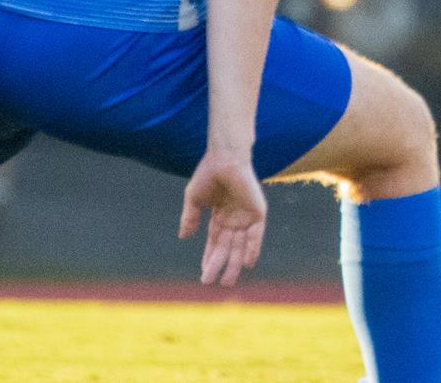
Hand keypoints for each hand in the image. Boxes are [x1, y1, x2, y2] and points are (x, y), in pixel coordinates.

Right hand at [178, 149, 266, 286]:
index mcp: (220, 217)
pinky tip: (248, 264)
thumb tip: (183, 237)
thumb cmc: (209, 174)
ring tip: (228, 280)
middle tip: (212, 282)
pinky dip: (253, 249)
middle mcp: (234, 219)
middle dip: (219, 265)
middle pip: (227, 248)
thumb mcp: (194, 199)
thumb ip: (190, 218)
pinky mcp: (257, 212)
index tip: (204, 275)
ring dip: (235, 263)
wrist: (224, 158)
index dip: (209, 258)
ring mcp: (246, 216)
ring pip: (240, 245)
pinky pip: (256, 235)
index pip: (215, 243)